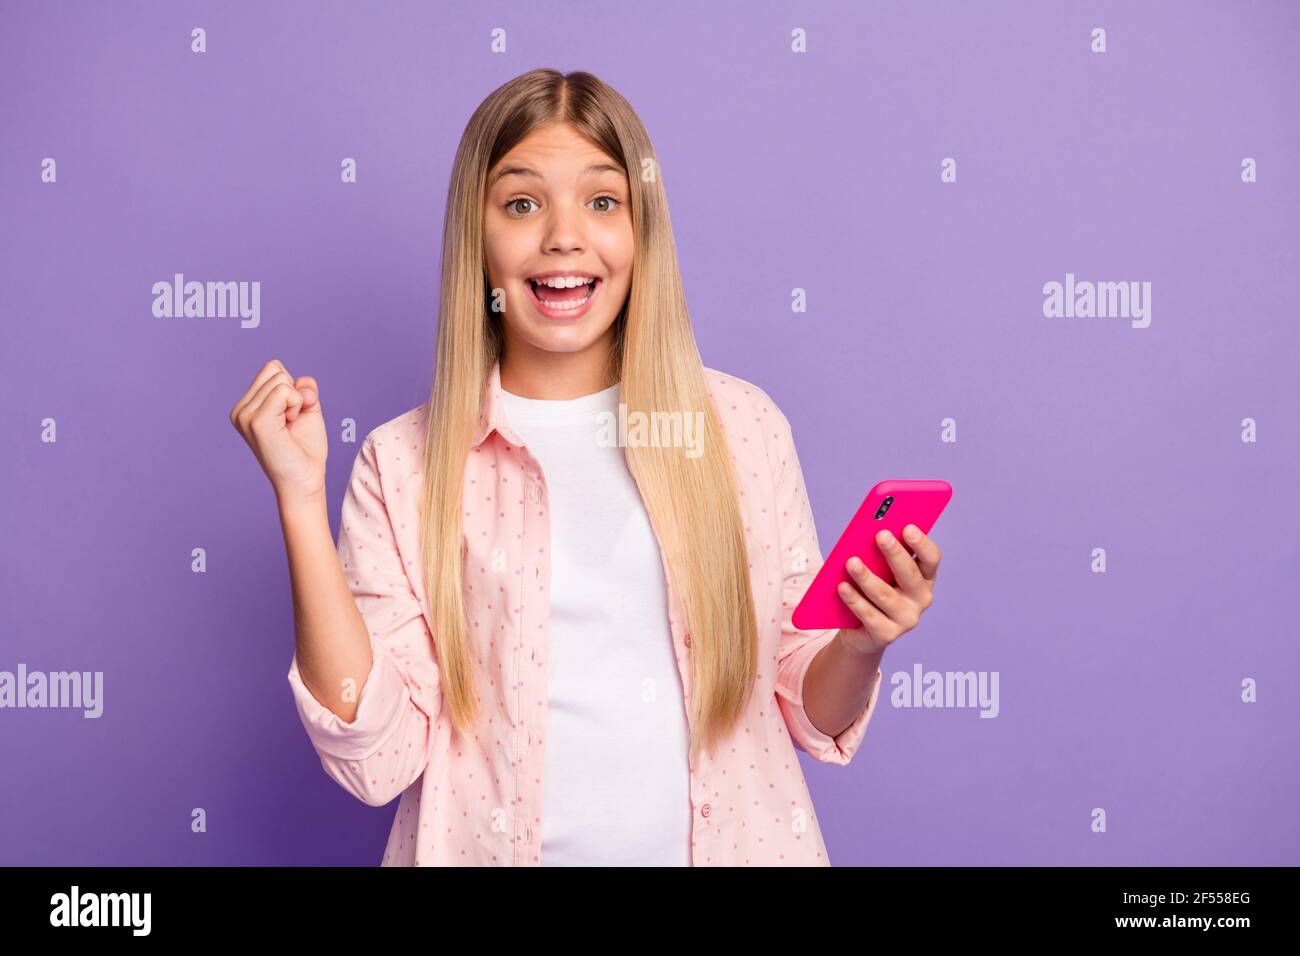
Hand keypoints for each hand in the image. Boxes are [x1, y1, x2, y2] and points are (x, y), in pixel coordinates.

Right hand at [229, 359, 326, 504]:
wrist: (305, 480)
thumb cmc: (305, 449)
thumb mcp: (306, 409)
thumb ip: (304, 388)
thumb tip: (302, 382)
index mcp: (246, 406)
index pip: (273, 369)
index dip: (292, 388)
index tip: (291, 416)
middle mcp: (241, 410)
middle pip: (275, 370)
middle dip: (294, 393)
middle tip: (292, 423)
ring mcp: (245, 415)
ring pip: (280, 379)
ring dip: (296, 402)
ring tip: (290, 427)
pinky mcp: (256, 421)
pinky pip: (284, 391)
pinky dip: (296, 405)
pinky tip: (290, 426)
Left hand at [836, 524, 940, 655]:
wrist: (860, 630)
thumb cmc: (872, 589)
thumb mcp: (879, 570)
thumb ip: (880, 555)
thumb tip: (868, 533)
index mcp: (924, 578)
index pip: (932, 559)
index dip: (922, 543)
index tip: (908, 527)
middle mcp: (921, 599)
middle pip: (909, 575)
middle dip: (895, 553)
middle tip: (880, 535)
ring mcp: (906, 619)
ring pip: (885, 595)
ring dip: (867, 577)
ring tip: (851, 562)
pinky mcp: (886, 634)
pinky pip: (868, 614)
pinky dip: (854, 600)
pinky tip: (842, 587)